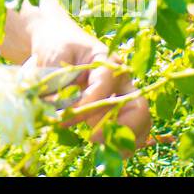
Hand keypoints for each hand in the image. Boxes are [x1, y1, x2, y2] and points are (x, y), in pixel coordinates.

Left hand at [21, 0, 150, 152]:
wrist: (62, 44)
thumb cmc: (57, 47)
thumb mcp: (52, 57)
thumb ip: (56, 82)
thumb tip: (59, 111)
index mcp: (107, 62)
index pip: (104, 86)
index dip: (86, 106)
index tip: (65, 119)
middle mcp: (122, 80)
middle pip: (137, 106)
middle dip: (119, 127)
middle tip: (93, 137)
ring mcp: (125, 96)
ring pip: (141, 122)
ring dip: (124, 140)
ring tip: (102, 148)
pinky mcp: (121, 110)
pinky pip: (133, 131)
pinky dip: (123, 144)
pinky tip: (105, 150)